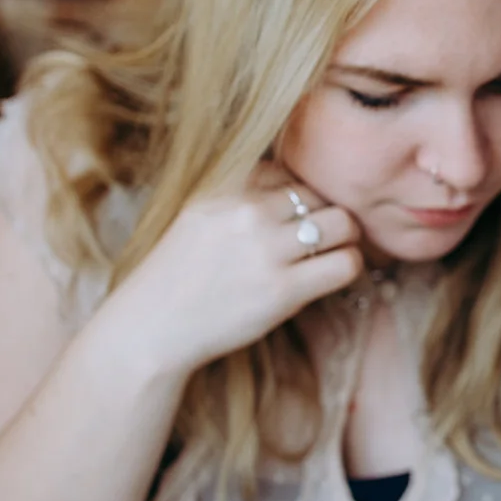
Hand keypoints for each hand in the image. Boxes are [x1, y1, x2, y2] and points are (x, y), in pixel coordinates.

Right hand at [103, 163, 363, 373]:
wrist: (150, 328)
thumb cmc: (177, 277)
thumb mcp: (197, 216)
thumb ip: (238, 196)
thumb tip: (294, 188)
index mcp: (224, 189)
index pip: (287, 171)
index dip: (298, 195)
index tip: (294, 218)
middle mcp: (246, 213)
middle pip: (319, 194)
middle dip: (327, 213)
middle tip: (326, 236)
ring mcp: (265, 251)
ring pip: (342, 223)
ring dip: (347, 237)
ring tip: (335, 252)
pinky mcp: (282, 290)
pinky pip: (344, 264)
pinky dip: (350, 266)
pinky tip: (334, 274)